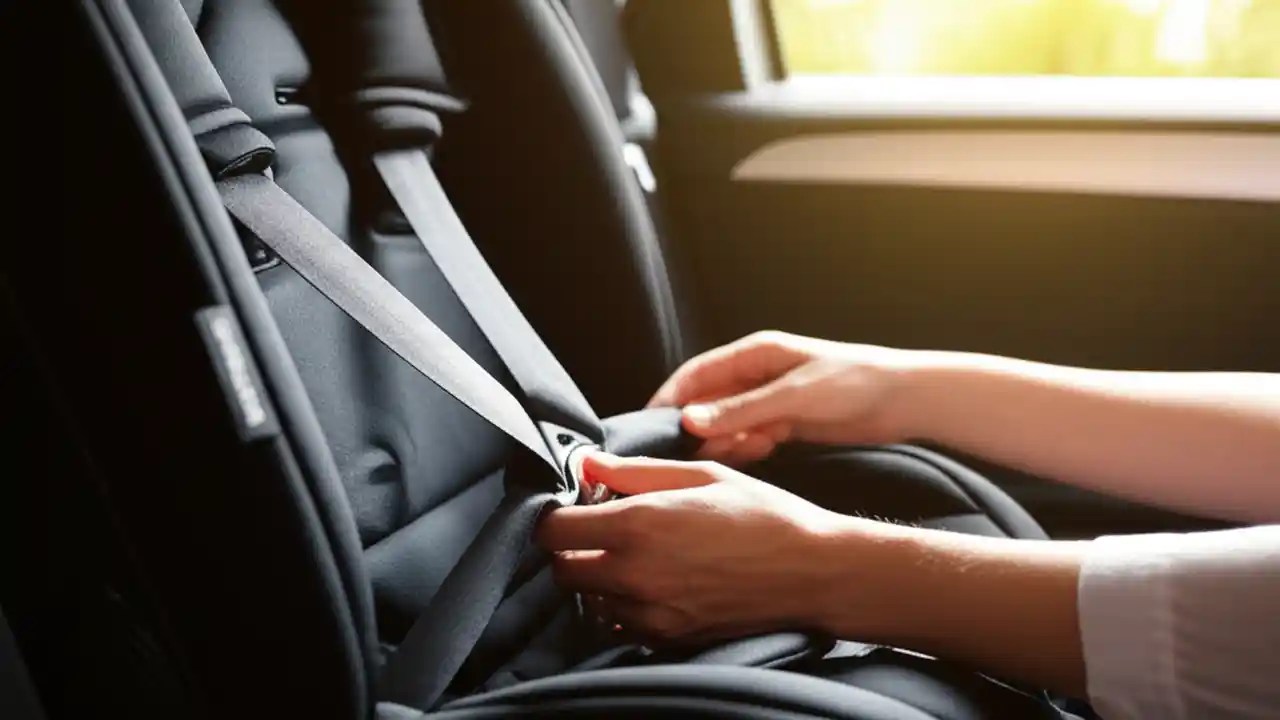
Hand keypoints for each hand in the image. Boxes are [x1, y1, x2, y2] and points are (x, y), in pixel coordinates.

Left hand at [536, 453, 859, 644]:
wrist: (811, 571)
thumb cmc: (762, 514)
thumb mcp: (700, 474)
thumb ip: (634, 472)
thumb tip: (588, 465)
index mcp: (638, 525)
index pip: (554, 530)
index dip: (558, 514)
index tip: (575, 506)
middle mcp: (635, 574)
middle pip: (562, 570)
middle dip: (572, 549)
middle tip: (599, 530)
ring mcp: (649, 612)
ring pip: (588, 600)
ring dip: (597, 578)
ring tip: (632, 556)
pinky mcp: (666, 637)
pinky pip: (619, 624)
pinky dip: (622, 606)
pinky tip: (651, 583)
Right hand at [648, 331, 910, 464]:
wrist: (903, 400)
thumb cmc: (852, 384)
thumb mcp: (792, 398)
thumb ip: (741, 411)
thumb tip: (689, 421)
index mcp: (754, 354)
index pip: (697, 374)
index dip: (671, 397)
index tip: (649, 425)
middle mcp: (757, 374)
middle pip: (709, 401)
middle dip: (697, 425)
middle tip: (686, 453)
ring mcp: (770, 399)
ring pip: (729, 422)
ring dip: (725, 439)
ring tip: (735, 452)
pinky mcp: (786, 422)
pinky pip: (752, 435)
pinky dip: (749, 446)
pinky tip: (760, 451)